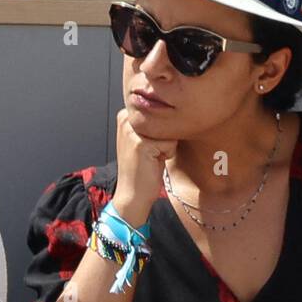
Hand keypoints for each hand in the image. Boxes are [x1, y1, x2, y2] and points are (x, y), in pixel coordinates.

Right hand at [112, 109, 175, 225]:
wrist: (132, 193)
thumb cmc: (142, 168)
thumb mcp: (144, 138)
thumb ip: (152, 122)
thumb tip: (177, 109)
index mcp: (125, 115)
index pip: (160, 112)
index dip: (161, 131)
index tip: (148, 145)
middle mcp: (125, 119)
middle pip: (165, 119)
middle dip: (164, 138)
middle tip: (150, 153)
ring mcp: (131, 131)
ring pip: (168, 131)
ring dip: (166, 147)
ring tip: (152, 157)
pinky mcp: (141, 144)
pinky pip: (170, 143)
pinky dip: (167, 155)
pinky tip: (153, 163)